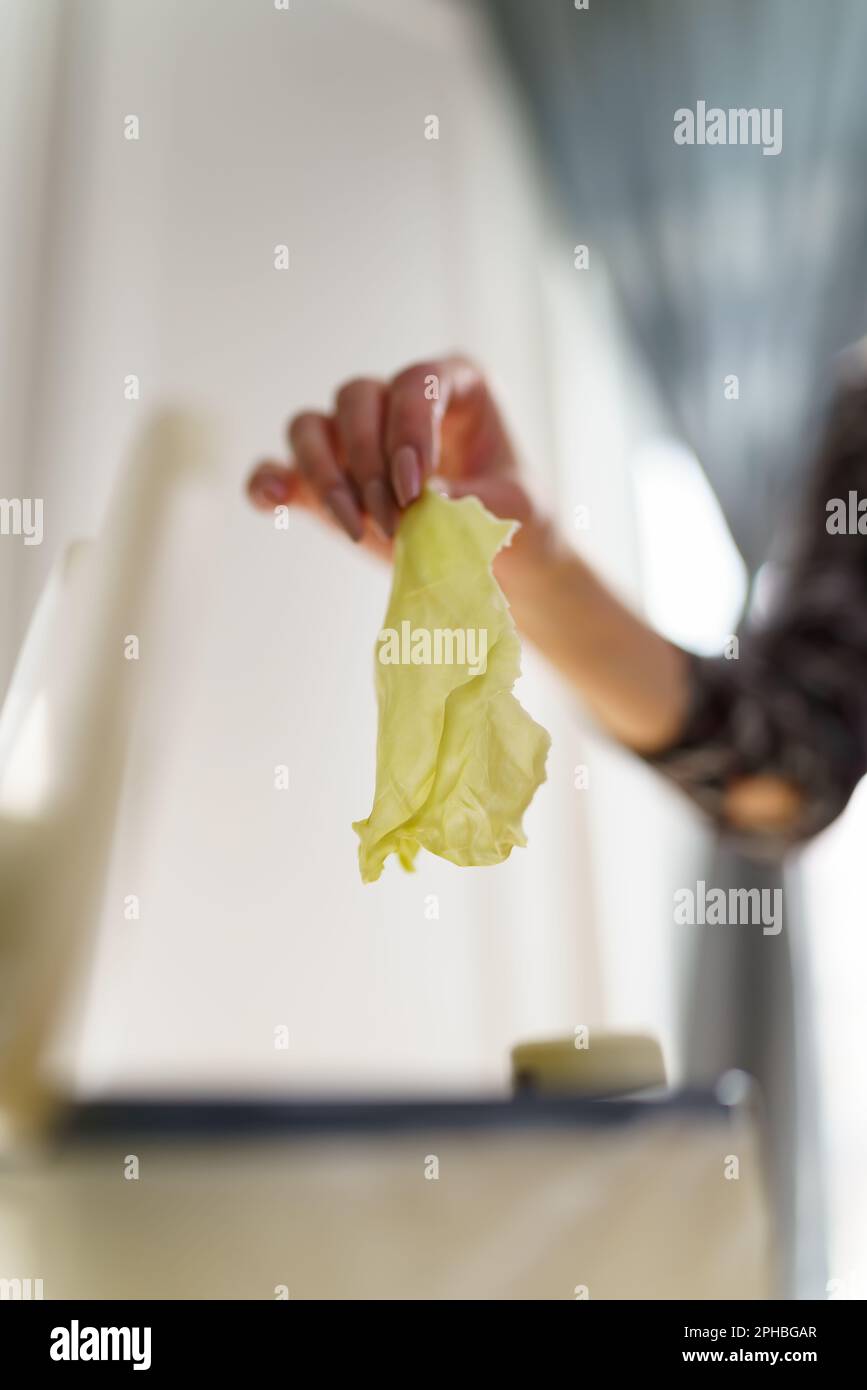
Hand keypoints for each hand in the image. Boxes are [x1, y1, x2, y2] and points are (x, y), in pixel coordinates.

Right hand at [247, 355, 555, 584]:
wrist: (503, 562)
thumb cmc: (518, 520)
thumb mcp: (516, 508)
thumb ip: (473, 501)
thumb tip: (419, 504)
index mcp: (454, 384)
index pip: (416, 383)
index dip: (408, 430)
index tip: (416, 488)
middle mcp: (396, 400)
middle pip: (356, 399)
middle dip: (369, 463)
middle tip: (394, 521)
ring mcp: (355, 439)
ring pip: (310, 426)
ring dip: (325, 476)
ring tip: (354, 526)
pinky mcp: (327, 482)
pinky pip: (280, 469)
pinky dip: (268, 483)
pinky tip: (271, 501)